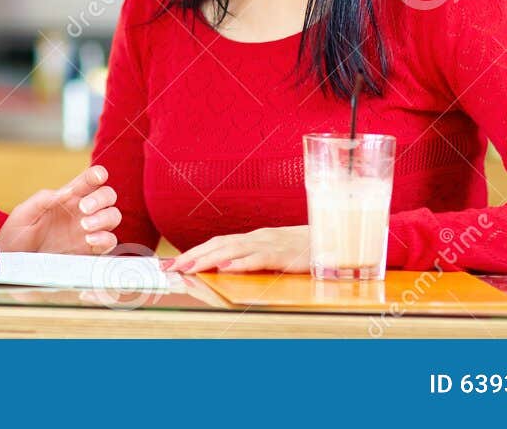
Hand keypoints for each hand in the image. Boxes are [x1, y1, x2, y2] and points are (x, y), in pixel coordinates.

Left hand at [0, 165, 119, 253]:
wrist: (13, 263)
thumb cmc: (16, 235)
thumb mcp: (24, 213)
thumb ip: (44, 198)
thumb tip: (68, 191)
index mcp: (66, 197)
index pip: (88, 180)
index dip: (97, 174)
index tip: (98, 176)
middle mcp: (81, 212)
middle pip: (107, 196)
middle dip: (101, 198)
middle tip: (83, 208)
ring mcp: (87, 231)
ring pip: (113, 216)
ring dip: (104, 218)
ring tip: (85, 226)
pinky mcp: (90, 250)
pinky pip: (110, 241)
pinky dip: (105, 239)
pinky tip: (89, 240)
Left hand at [169, 226, 311, 273]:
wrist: (335, 241)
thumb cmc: (305, 250)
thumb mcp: (275, 254)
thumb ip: (253, 258)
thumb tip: (225, 268)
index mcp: (254, 239)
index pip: (218, 243)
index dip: (194, 251)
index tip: (173, 262)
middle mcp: (258, 238)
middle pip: (219, 244)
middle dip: (193, 255)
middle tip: (172, 266)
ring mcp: (270, 244)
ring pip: (234, 249)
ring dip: (209, 258)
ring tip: (189, 266)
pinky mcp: (284, 255)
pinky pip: (259, 258)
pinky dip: (241, 262)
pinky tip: (226, 267)